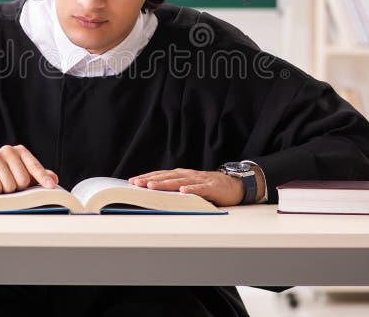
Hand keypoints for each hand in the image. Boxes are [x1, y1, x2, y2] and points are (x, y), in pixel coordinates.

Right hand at [0, 144, 57, 196]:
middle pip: (23, 180)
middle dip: (17, 188)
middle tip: (8, 185)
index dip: (43, 178)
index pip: (34, 166)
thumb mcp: (19, 175)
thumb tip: (54, 179)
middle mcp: (8, 150)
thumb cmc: (0, 176)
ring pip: (9, 186)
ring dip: (4, 192)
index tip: (51, 186)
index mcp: (19, 151)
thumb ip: (36, 176)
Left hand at [128, 168, 245, 206]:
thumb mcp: (191, 186)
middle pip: (167, 177)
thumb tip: (156, 194)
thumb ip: (177, 188)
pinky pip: (200, 189)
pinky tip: (183, 191)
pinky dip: (191, 190)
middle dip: (151, 179)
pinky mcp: (212, 187)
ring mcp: (200, 181)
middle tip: (136, 183)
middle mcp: (189, 175)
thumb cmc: (210, 187)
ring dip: (165, 183)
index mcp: (183, 175)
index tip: (132, 181)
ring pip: (180, 181)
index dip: (147, 176)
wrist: (235, 185)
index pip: (162, 175)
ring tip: (152, 186)